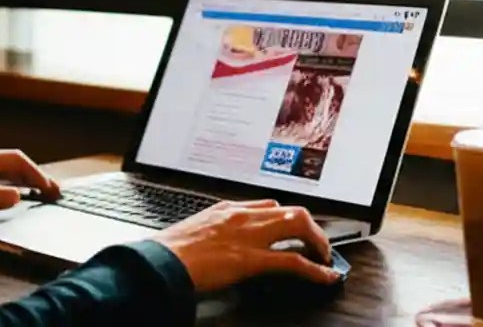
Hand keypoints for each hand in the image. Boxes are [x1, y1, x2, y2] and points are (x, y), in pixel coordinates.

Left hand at [0, 149, 60, 212]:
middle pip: (12, 164)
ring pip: (2, 172)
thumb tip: (17, 196)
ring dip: (22, 181)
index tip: (51, 189)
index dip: (37, 173)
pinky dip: (7, 187)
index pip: (16, 159)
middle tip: (52, 193)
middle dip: (34, 176)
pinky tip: (6, 199)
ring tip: (37, 195)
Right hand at [153, 199, 341, 293]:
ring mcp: (248, 235)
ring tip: (325, 258)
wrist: (158, 263)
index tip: (295, 229)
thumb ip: (214, 232)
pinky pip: (293, 260)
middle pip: (289, 209)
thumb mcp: (194, 232)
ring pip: (298, 225)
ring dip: (318, 242)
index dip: (287, 218)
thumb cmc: (168, 252)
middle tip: (318, 245)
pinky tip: (325, 276)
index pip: (269, 205)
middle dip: (310, 227)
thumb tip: (223, 245)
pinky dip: (315, 269)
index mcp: (227, 209)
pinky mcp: (250, 259)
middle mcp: (242, 215)